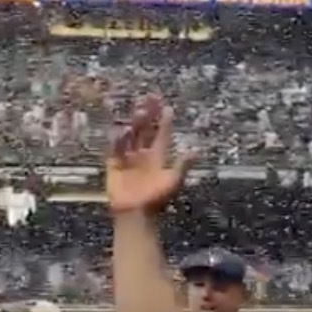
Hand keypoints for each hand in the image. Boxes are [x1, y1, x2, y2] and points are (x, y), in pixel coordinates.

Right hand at [107, 95, 192, 214]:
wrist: (136, 213)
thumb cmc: (156, 199)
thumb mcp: (172, 181)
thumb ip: (182, 165)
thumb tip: (196, 151)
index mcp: (158, 157)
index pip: (161, 135)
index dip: (164, 122)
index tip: (167, 107)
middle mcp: (143, 154)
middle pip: (145, 130)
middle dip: (147, 115)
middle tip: (149, 98)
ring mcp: (128, 158)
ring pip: (131, 136)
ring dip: (135, 123)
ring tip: (139, 111)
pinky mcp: (114, 164)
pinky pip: (115, 148)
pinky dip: (118, 139)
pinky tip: (123, 130)